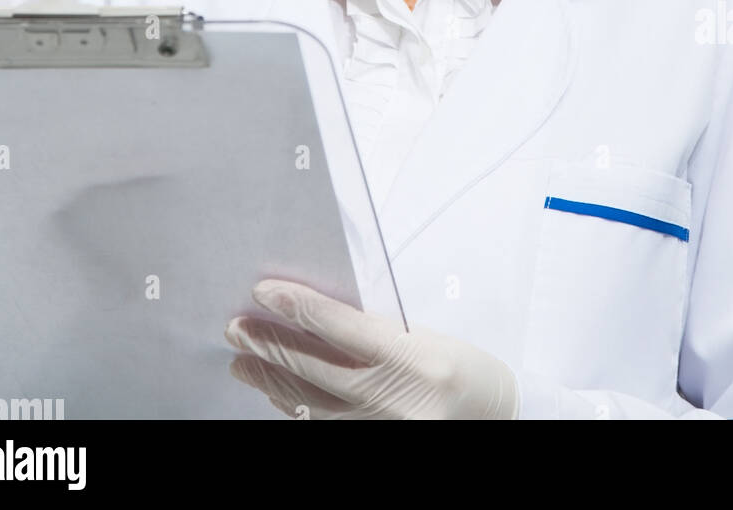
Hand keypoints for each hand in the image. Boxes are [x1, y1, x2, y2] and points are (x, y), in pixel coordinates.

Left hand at [225, 278, 519, 419]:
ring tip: (241, 359)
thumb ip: (375, 328)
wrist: (495, 416)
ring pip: (308, 402)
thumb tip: (316, 313)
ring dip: (270, 378)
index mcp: (410, 357)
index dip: (296, 305)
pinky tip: (275, 392)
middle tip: (237, 326)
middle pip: (313, 367)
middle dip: (269, 344)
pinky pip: (320, 426)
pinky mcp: (371, 442)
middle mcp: (390, 398)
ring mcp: (378, 427)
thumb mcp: (425, 336)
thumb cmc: (463, 368)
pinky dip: (293, 406)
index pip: (337, 325)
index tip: (265, 290)